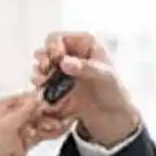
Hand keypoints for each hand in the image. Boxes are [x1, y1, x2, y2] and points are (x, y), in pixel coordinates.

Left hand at [0, 92, 67, 155]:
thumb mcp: (8, 124)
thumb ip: (25, 111)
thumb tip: (38, 97)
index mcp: (8, 105)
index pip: (32, 97)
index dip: (45, 99)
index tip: (58, 101)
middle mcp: (16, 114)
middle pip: (40, 109)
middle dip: (52, 113)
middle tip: (63, 115)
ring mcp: (22, 127)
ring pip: (43, 121)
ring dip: (53, 122)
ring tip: (63, 123)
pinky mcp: (27, 140)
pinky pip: (43, 133)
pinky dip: (51, 132)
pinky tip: (60, 130)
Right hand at [31, 32, 140, 146]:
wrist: (114, 117)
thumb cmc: (115, 92)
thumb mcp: (104, 76)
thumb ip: (84, 67)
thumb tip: (64, 61)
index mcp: (85, 44)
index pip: (59, 38)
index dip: (53, 47)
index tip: (56, 59)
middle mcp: (72, 55)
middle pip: (47, 50)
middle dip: (43, 59)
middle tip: (46, 69)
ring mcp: (65, 71)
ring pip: (43, 65)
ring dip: (39, 72)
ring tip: (41, 81)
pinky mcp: (59, 87)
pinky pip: (44, 82)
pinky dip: (40, 85)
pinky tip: (43, 90)